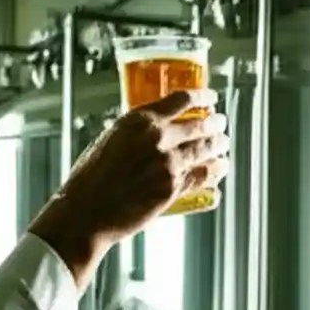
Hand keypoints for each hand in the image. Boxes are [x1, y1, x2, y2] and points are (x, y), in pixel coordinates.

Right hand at [27, 88, 229, 287]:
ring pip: (206, 149)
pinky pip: (204, 176)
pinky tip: (219, 169)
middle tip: (221, 123)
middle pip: (200, 124)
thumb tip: (156, 129)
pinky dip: (215, 172)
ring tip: (223, 144)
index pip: (181, 100)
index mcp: (139, 121)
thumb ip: (136, 132)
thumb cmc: (90, 178)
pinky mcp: (174, 189)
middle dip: (216, 122)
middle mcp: (157, 138)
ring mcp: (168, 164)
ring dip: (219, 145)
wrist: (86, 212)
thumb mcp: (110, 140)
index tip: (212, 97)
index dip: (202, 96)